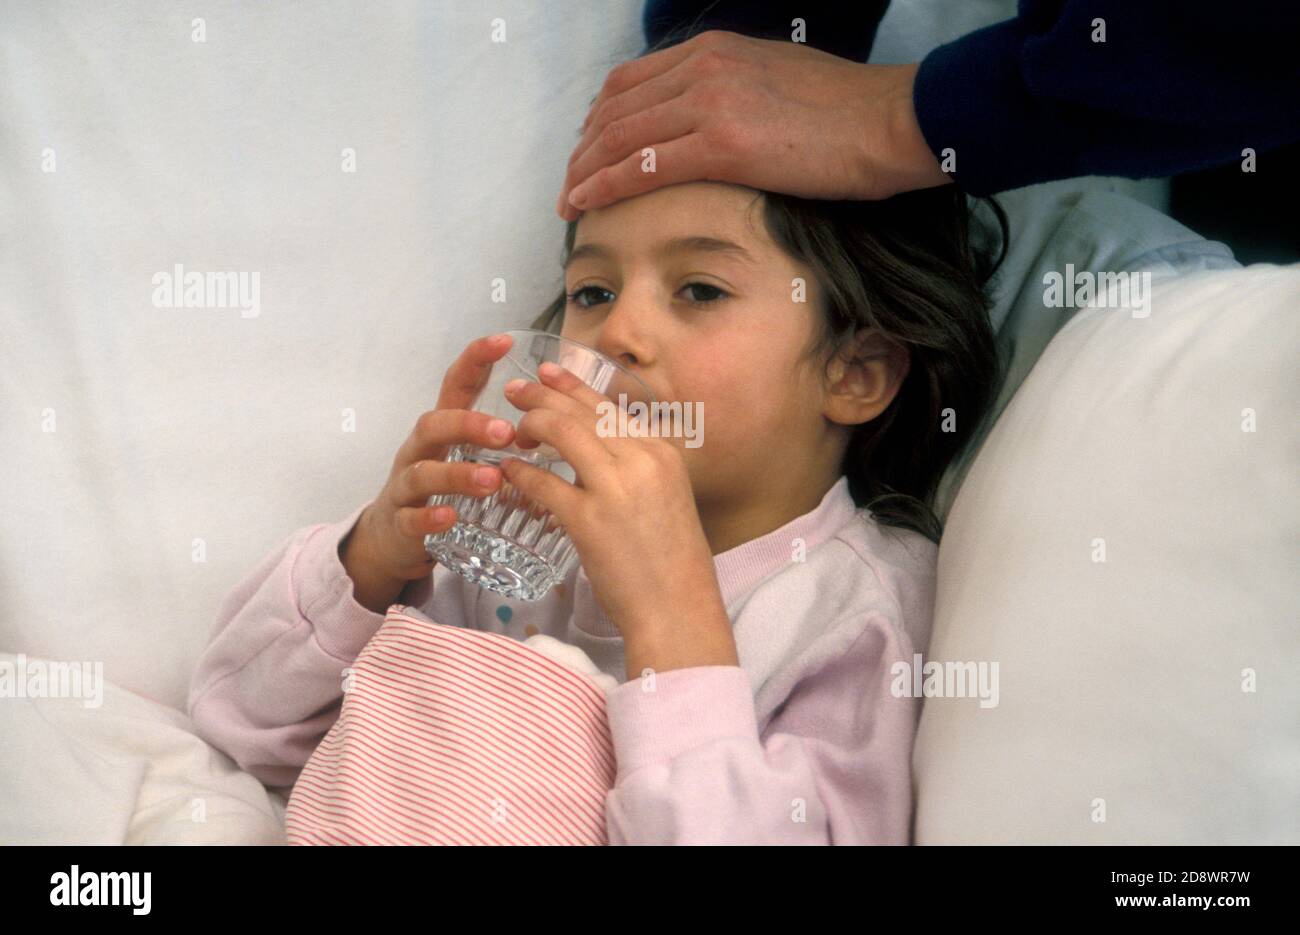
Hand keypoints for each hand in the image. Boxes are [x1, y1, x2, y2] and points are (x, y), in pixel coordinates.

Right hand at [343, 334, 519, 591]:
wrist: (392, 540)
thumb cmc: (442, 490)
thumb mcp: (467, 455)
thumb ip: (500, 437)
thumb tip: (557, 414)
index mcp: (443, 429)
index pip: (455, 385)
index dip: (475, 361)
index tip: (503, 341)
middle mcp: (420, 450)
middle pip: (433, 424)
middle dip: (468, 423)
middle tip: (507, 431)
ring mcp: (405, 487)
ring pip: (422, 472)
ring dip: (457, 474)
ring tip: (492, 479)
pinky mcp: (400, 523)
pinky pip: (410, 518)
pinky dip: (429, 517)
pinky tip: (449, 516)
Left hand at [500, 363, 737, 673]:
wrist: (679, 609)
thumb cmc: (671, 563)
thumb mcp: (665, 499)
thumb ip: (636, 471)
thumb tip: (601, 454)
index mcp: (661, 452)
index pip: (609, 405)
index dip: (573, 386)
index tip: (547, 373)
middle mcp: (642, 460)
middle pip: (582, 411)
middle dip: (542, 395)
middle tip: (514, 389)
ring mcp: (615, 488)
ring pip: (562, 432)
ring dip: (529, 422)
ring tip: (507, 426)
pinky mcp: (589, 520)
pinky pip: (543, 483)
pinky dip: (521, 472)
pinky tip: (507, 471)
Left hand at [554, 30, 949, 219]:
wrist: (891, 121)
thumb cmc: (848, 114)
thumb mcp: (778, 82)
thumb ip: (735, 92)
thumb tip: (712, 120)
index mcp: (715, 50)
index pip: (631, 82)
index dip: (599, 121)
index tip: (587, 153)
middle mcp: (704, 68)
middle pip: (615, 108)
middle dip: (583, 150)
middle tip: (568, 186)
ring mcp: (711, 102)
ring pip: (622, 137)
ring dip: (585, 172)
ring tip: (568, 202)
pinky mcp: (724, 144)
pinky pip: (645, 165)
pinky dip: (606, 185)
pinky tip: (587, 203)